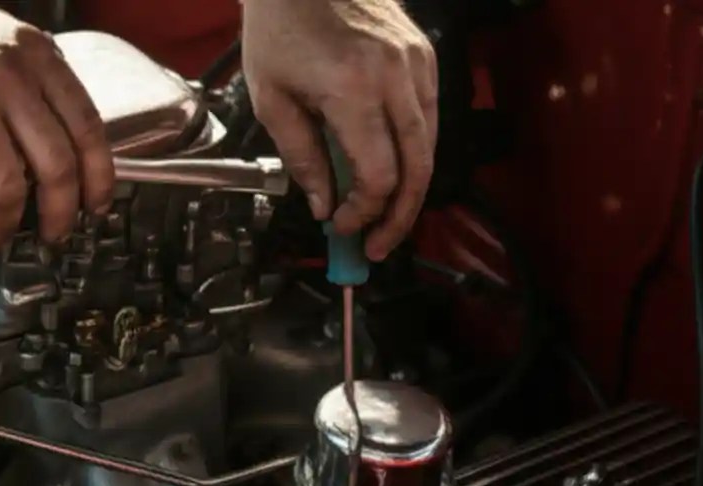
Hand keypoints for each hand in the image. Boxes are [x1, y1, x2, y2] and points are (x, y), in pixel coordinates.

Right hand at [0, 0, 114, 248]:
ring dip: (3, 224)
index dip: (98, 178)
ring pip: (7, 186)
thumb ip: (35, 87)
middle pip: (56, 165)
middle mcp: (6, 75)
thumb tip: (65, 152)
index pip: (87, 127)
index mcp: (36, 57)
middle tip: (52, 235)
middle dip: (59, 214)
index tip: (96, 207)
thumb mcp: (2, 43)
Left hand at [242, 0, 437, 259]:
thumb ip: (301, 156)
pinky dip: (414, 150)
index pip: (380, 175)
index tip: (343, 227)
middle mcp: (395, 76)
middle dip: (400, 217)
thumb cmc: (279, 22)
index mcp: (353, 88)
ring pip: (430, 145)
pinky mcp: (422, 54)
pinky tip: (391, 168)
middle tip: (379, 246)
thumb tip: (322, 203)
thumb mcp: (271, 98)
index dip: (365, 213)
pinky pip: (428, 115)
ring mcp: (415, 62)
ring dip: (410, 188)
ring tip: (385, 215)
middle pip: (418, 169)